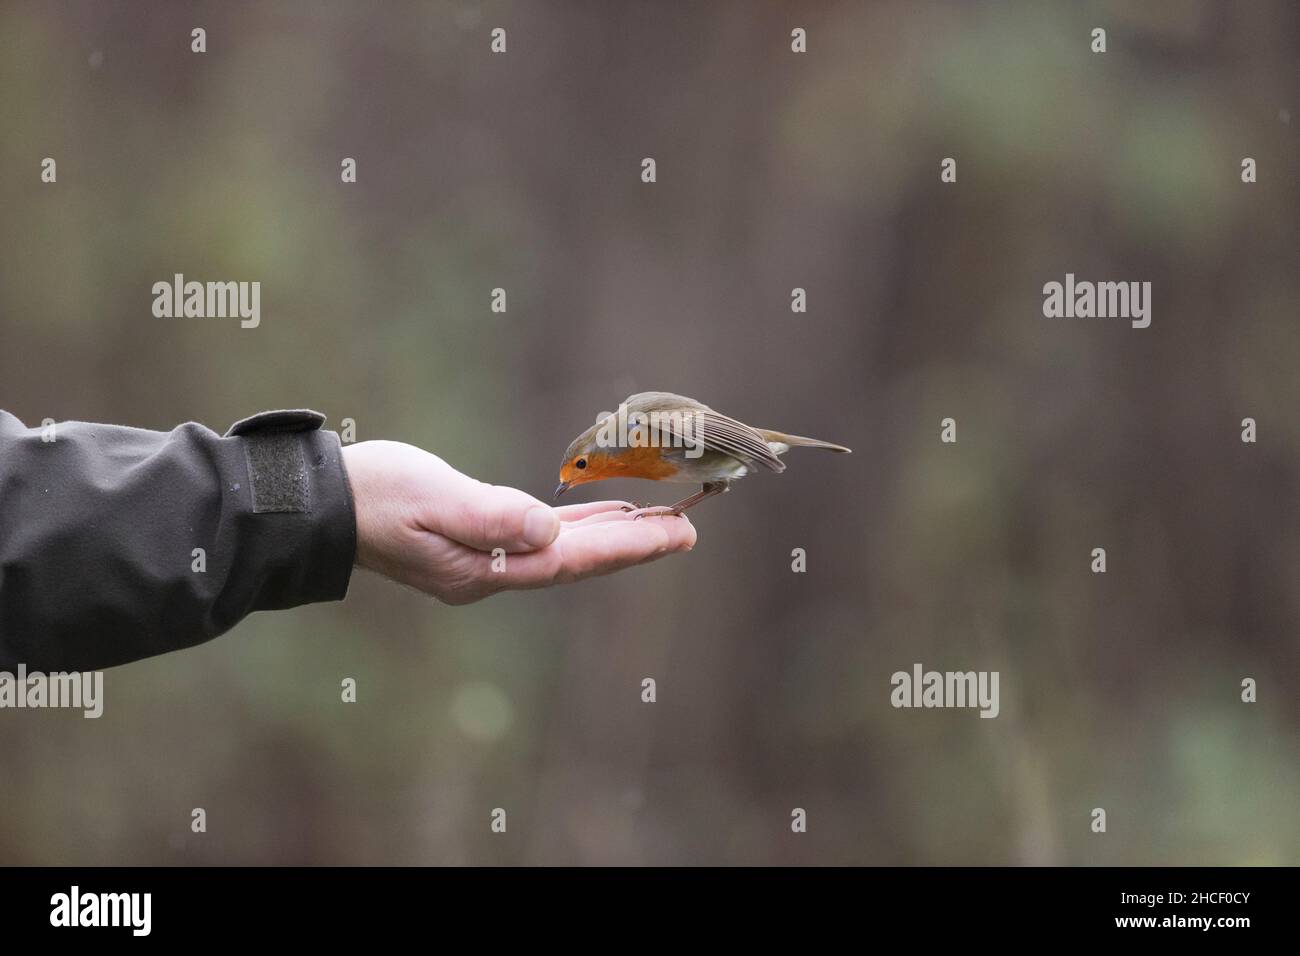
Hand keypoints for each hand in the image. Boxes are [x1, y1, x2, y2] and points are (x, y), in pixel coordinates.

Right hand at [340, 440, 695, 603]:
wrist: (320, 506)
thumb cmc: (372, 493)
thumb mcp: (429, 499)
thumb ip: (488, 516)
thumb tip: (547, 530)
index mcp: (484, 568)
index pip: (571, 559)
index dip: (628, 547)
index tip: (677, 533)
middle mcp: (490, 573)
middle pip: (577, 563)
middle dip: (634, 546)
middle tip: (688, 529)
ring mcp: (483, 562)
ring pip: (563, 552)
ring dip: (610, 538)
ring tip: (657, 523)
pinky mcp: (475, 543)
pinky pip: (541, 539)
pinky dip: (576, 529)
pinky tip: (597, 517)